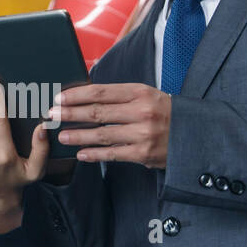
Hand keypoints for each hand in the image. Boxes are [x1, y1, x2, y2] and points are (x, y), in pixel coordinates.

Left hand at [49, 82, 171, 167]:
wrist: (195, 134)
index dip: (77, 95)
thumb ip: (120, 95)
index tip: (59, 98)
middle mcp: (141, 112)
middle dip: (71, 114)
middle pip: (97, 112)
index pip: (101, 92)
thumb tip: (87, 94)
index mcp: (140, 92)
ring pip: (102, 134)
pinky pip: (113, 154)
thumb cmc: (165, 112)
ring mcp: (142, 134)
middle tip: (51, 115)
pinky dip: (94, 154)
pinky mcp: (143, 153)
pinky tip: (81, 154)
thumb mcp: (147, 95)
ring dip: (77, 136)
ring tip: (61, 136)